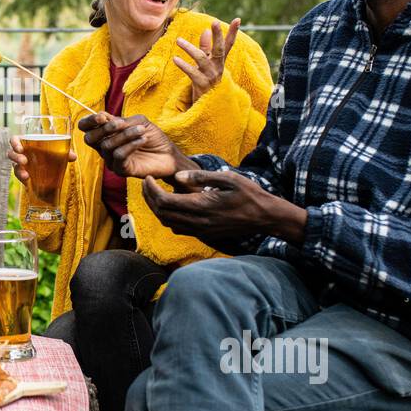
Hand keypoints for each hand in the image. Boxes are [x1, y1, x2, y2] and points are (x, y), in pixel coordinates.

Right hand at [9, 134, 76, 185]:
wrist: (52, 173)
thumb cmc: (52, 157)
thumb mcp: (59, 153)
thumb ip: (65, 153)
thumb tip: (73, 156)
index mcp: (27, 144)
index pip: (15, 140)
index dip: (14, 142)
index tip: (20, 148)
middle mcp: (21, 154)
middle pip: (10, 153)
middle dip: (15, 157)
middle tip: (24, 161)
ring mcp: (21, 166)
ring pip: (13, 166)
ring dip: (18, 169)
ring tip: (26, 175)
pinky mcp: (23, 176)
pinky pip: (19, 176)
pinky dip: (22, 178)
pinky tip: (28, 180)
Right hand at [77, 112, 192, 179]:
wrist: (169, 155)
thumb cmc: (154, 138)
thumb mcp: (139, 122)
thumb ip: (122, 120)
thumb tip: (104, 118)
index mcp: (106, 134)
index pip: (86, 128)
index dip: (89, 121)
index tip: (102, 116)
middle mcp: (105, 148)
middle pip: (90, 139)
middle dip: (104, 129)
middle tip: (121, 124)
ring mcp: (112, 160)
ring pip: (107, 146)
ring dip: (125, 135)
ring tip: (141, 130)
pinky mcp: (121, 170)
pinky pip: (119, 156)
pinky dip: (130, 145)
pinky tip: (142, 139)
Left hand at [141, 168, 305, 243]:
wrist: (265, 217)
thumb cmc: (249, 194)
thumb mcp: (228, 179)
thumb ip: (201, 176)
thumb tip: (177, 176)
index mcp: (201, 206)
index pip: (165, 201)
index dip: (151, 190)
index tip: (147, 178)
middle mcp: (198, 222)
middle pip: (161, 214)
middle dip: (149, 198)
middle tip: (145, 183)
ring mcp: (200, 231)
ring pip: (167, 223)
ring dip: (156, 208)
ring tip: (153, 192)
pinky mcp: (203, 234)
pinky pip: (178, 228)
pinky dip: (168, 217)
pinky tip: (170, 204)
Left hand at [174, 18, 238, 101]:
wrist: (207, 106)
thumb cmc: (206, 81)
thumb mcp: (206, 64)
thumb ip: (205, 48)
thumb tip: (205, 31)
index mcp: (219, 61)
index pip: (228, 45)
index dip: (233, 32)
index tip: (238, 19)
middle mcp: (217, 67)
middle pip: (219, 49)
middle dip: (218, 36)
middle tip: (215, 22)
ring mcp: (210, 76)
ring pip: (202, 59)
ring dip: (190, 49)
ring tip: (178, 41)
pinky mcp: (201, 84)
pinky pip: (192, 73)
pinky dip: (183, 65)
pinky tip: (175, 59)